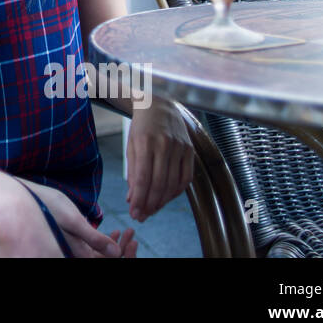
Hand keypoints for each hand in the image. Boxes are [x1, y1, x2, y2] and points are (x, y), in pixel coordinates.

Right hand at [18, 178, 124, 257]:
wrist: (23, 198)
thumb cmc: (45, 206)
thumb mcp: (72, 219)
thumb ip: (93, 238)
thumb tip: (117, 254)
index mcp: (76, 254)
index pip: (106, 260)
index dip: (124, 254)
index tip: (133, 240)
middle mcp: (73, 255)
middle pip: (104, 259)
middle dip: (122, 249)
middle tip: (132, 233)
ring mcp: (72, 250)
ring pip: (100, 255)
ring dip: (115, 245)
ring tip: (127, 231)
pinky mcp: (70, 244)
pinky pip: (92, 250)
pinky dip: (105, 242)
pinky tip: (113, 231)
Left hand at [126, 98, 192, 220]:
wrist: (160, 106)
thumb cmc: (141, 128)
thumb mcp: (131, 145)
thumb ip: (133, 172)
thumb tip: (132, 199)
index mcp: (145, 141)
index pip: (144, 178)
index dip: (140, 199)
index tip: (134, 212)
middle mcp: (165, 144)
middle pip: (159, 183)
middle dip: (150, 204)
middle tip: (141, 216)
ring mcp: (180, 147)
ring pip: (173, 184)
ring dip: (162, 202)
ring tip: (151, 210)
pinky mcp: (190, 150)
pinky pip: (186, 178)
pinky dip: (176, 192)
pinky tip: (166, 198)